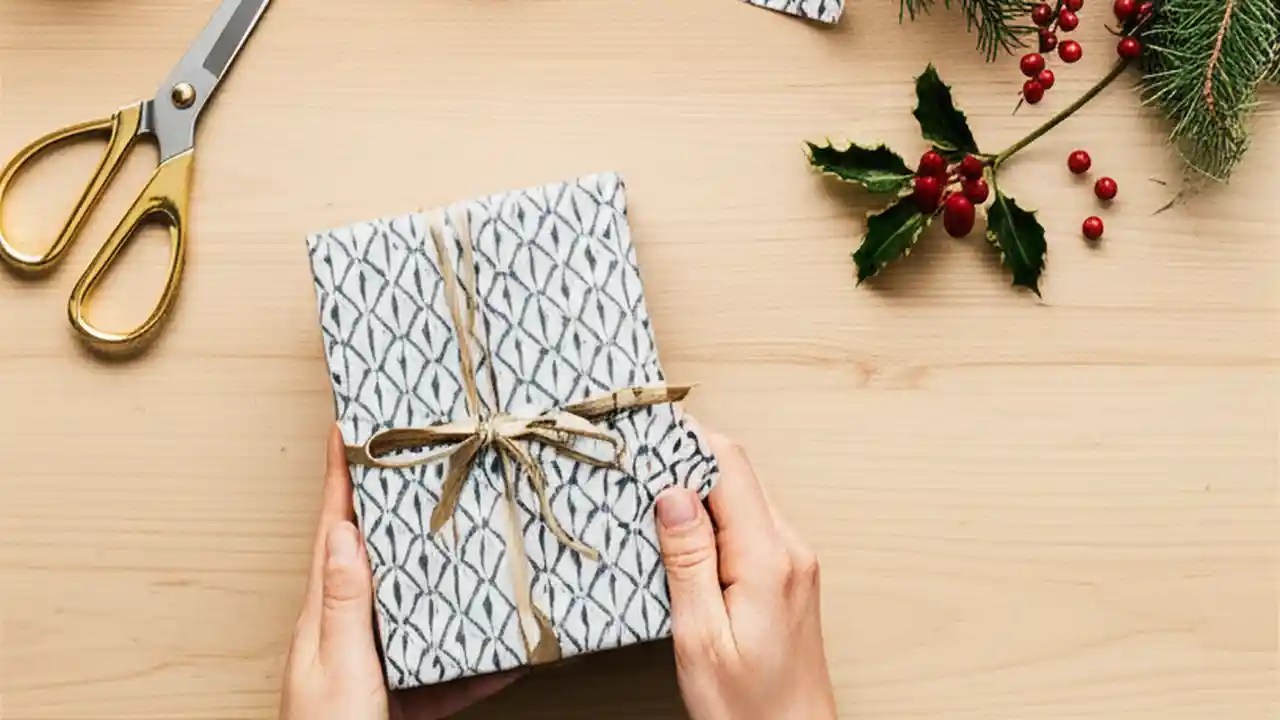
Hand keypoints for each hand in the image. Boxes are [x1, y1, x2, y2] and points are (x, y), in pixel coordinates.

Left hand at [280, 425, 519, 719]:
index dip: (340, 476)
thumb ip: (346, 606)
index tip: (351, 424)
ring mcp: (379, 663)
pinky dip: (479, 656)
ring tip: (480, 534)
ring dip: (449, 572)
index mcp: (325, 616)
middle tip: (427, 460)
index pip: (333, 529)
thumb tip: (347, 534)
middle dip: (398, 505)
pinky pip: (448, 666)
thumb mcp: (339, 671)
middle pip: (379, 554)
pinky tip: (511, 648)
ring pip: (420, 604)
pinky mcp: (404, 697)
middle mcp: (350, 631)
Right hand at [656, 424, 837, 719]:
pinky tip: (680, 535)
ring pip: (741, 498)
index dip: (687, 440)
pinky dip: (712, 518)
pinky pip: (747, 525)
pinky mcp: (787, 575)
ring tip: (646, 499)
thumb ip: (688, 561)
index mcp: (768, 559)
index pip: (729, 467)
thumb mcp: (701, 638)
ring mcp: (792, 561)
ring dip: (696, 491)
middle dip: (684, 462)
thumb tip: (672, 494)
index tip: (645, 432)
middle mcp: (789, 549)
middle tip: (633, 464)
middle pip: (736, 475)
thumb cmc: (748, 709)